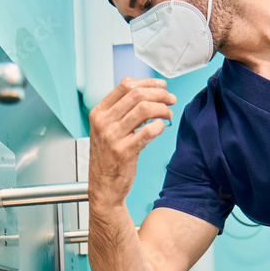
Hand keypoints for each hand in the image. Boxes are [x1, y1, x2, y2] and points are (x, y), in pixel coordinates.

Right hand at [88, 77, 176, 209]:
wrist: (103, 187)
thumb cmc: (108, 158)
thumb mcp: (106, 129)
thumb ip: (119, 109)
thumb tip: (140, 86)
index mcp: (98, 113)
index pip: (125, 86)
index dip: (147, 82)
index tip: (161, 86)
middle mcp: (103, 123)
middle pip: (136, 95)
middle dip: (159, 94)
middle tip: (170, 99)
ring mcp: (112, 138)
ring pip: (143, 109)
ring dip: (162, 108)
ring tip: (168, 113)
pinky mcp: (123, 153)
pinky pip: (147, 132)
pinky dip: (159, 126)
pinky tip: (162, 127)